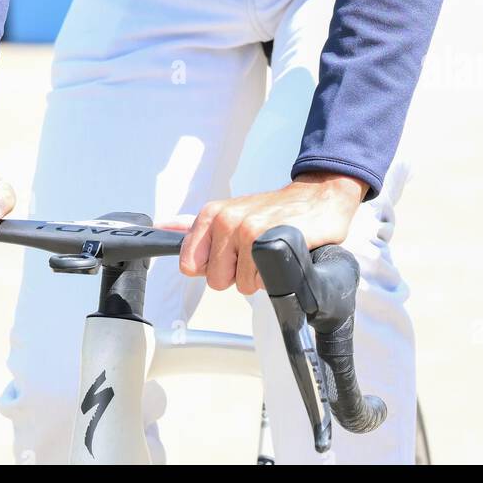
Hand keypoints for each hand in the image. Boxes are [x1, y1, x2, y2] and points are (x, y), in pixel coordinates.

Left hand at [155, 171, 368, 295]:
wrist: (316, 198)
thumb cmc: (273, 211)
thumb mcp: (230, 212)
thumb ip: (195, 226)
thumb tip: (165, 227)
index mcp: (212, 214)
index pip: (190, 264)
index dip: (212, 267)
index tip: (229, 255)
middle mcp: (228, 220)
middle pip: (217, 280)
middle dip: (238, 274)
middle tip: (254, 253)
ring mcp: (250, 230)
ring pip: (243, 284)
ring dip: (260, 276)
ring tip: (269, 253)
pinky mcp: (273, 242)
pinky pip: (264, 282)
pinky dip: (275, 277)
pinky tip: (281, 257)